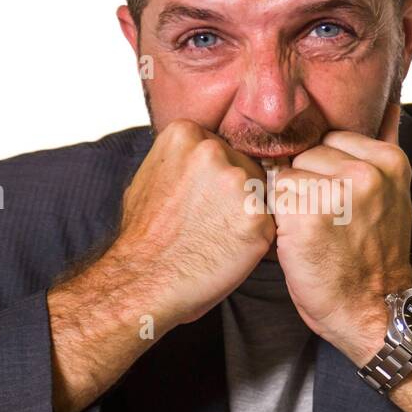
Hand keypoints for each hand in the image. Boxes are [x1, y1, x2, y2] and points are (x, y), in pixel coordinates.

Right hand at [108, 118, 273, 329]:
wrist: (142, 279)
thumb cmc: (143, 234)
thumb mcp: (151, 174)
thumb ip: (182, 157)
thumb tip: (202, 154)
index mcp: (186, 133)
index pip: (224, 148)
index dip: (217, 179)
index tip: (200, 200)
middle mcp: (213, 149)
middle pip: (246, 166)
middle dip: (235, 193)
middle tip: (208, 222)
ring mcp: (236, 181)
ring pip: (260, 193)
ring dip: (247, 214)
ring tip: (215, 235)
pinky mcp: (256, 215)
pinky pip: (269, 222)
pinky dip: (255, 238)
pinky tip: (228, 249)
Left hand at [272, 102, 411, 365]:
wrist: (375, 311)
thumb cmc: (371, 258)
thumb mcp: (388, 198)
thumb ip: (376, 153)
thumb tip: (387, 102)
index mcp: (389, 160)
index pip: (331, 141)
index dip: (323, 174)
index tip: (338, 207)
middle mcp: (367, 169)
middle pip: (306, 154)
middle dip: (305, 186)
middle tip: (324, 225)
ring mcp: (338, 189)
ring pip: (286, 175)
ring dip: (287, 204)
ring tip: (311, 234)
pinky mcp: (307, 211)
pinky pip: (272, 197)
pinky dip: (275, 221)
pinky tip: (296, 243)